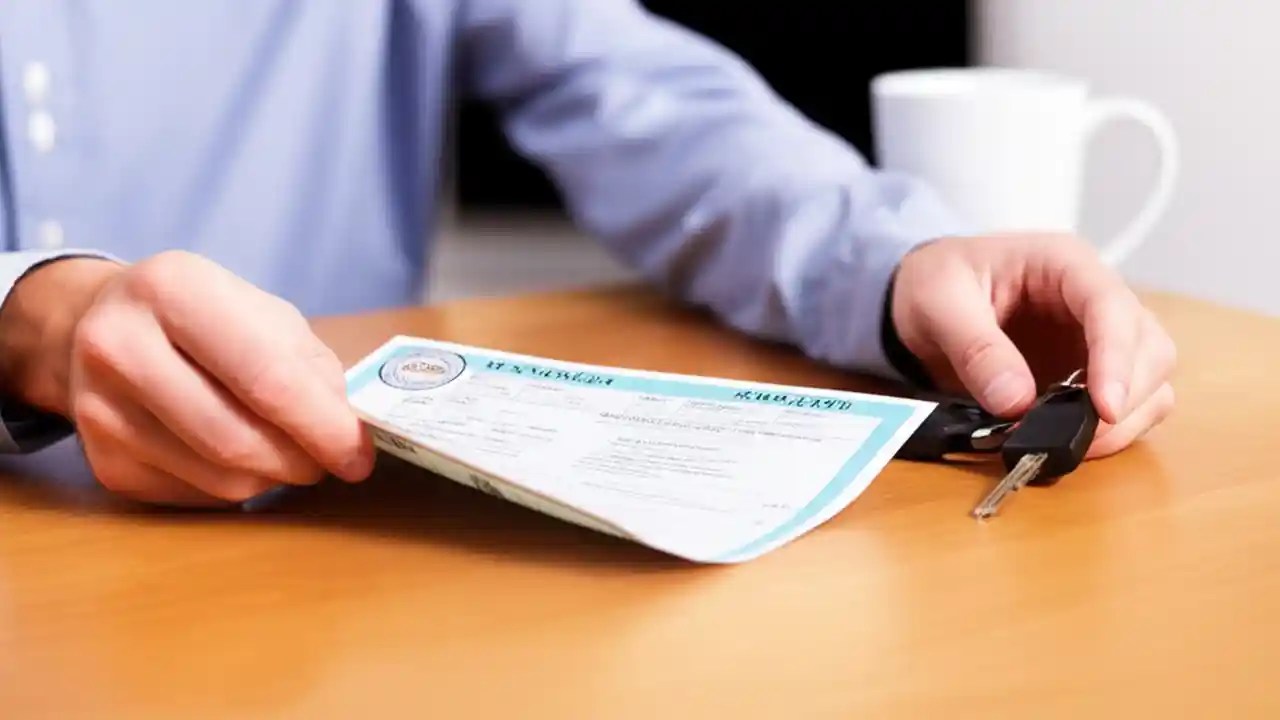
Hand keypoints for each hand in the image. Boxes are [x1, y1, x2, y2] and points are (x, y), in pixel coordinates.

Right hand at [0, 251, 373, 504]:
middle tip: (328, 462)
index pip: (265, 378)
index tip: (359, 455)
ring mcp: (99, 409)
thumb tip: (348, 431)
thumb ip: (310, 366)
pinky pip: (196, 498)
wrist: (97, 325)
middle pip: (237, 440)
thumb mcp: (261, 313)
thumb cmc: (203, 318)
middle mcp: (120, 346)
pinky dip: (235, 487)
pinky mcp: (102, 461)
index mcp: (173, 290)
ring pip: (220, 480)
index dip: (323, 426)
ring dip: (273, 478)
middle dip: (301, 462)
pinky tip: (238, 457)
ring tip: (287, 454)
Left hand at [890, 233, 1176, 457]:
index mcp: (1064, 264)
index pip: (1112, 306)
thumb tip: (1017, 403)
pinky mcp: (1092, 376)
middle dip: (1126, 395)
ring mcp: (1098, 340)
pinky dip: (1111, 432)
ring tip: (1070, 444)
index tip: (1105, 407)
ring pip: (1151, 381)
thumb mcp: (938, 301)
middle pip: (1150, 346)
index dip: (1116, 358)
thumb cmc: (936, 283)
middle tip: (1077, 437)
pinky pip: (1128, 407)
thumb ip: (975, 347)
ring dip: (1124, 421)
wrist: (926, 300)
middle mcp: (1095, 300)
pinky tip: (1070, 442)